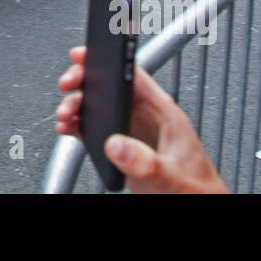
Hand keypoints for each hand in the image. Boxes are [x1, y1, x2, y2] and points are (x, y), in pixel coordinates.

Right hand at [55, 46, 227, 193]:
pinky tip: (67, 128)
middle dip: (84, 82)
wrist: (196, 205)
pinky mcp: (121, 146)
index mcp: (163, 112)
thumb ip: (145, 160)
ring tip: (64, 115)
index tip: (84, 56)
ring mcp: (132, 130)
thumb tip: (115, 143)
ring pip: (97, 106)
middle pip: (108, 86)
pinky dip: (77, 125)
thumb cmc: (195, 189)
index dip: (107, 60)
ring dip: (76, 106)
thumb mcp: (171, 175)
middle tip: (67, 85)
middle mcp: (145, 116)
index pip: (133, 75)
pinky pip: (93, 127)